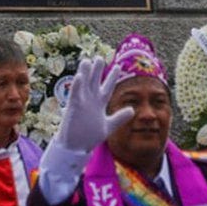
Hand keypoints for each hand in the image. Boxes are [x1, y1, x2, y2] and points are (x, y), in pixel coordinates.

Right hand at [38, 57, 133, 202]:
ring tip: (88, 60)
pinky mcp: (74, 108)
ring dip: (85, 73)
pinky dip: (77, 86)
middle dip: (97, 70)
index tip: (118, 66)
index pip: (107, 87)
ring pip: (84, 84)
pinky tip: (79, 76)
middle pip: (95, 82)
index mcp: (99, 104)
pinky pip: (75, 95)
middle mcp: (90, 101)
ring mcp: (82, 103)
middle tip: (100, 58)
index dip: (112, 77)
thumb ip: (120, 118)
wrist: (77, 147)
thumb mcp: (108, 126)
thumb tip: (132, 110)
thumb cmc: (90, 136)